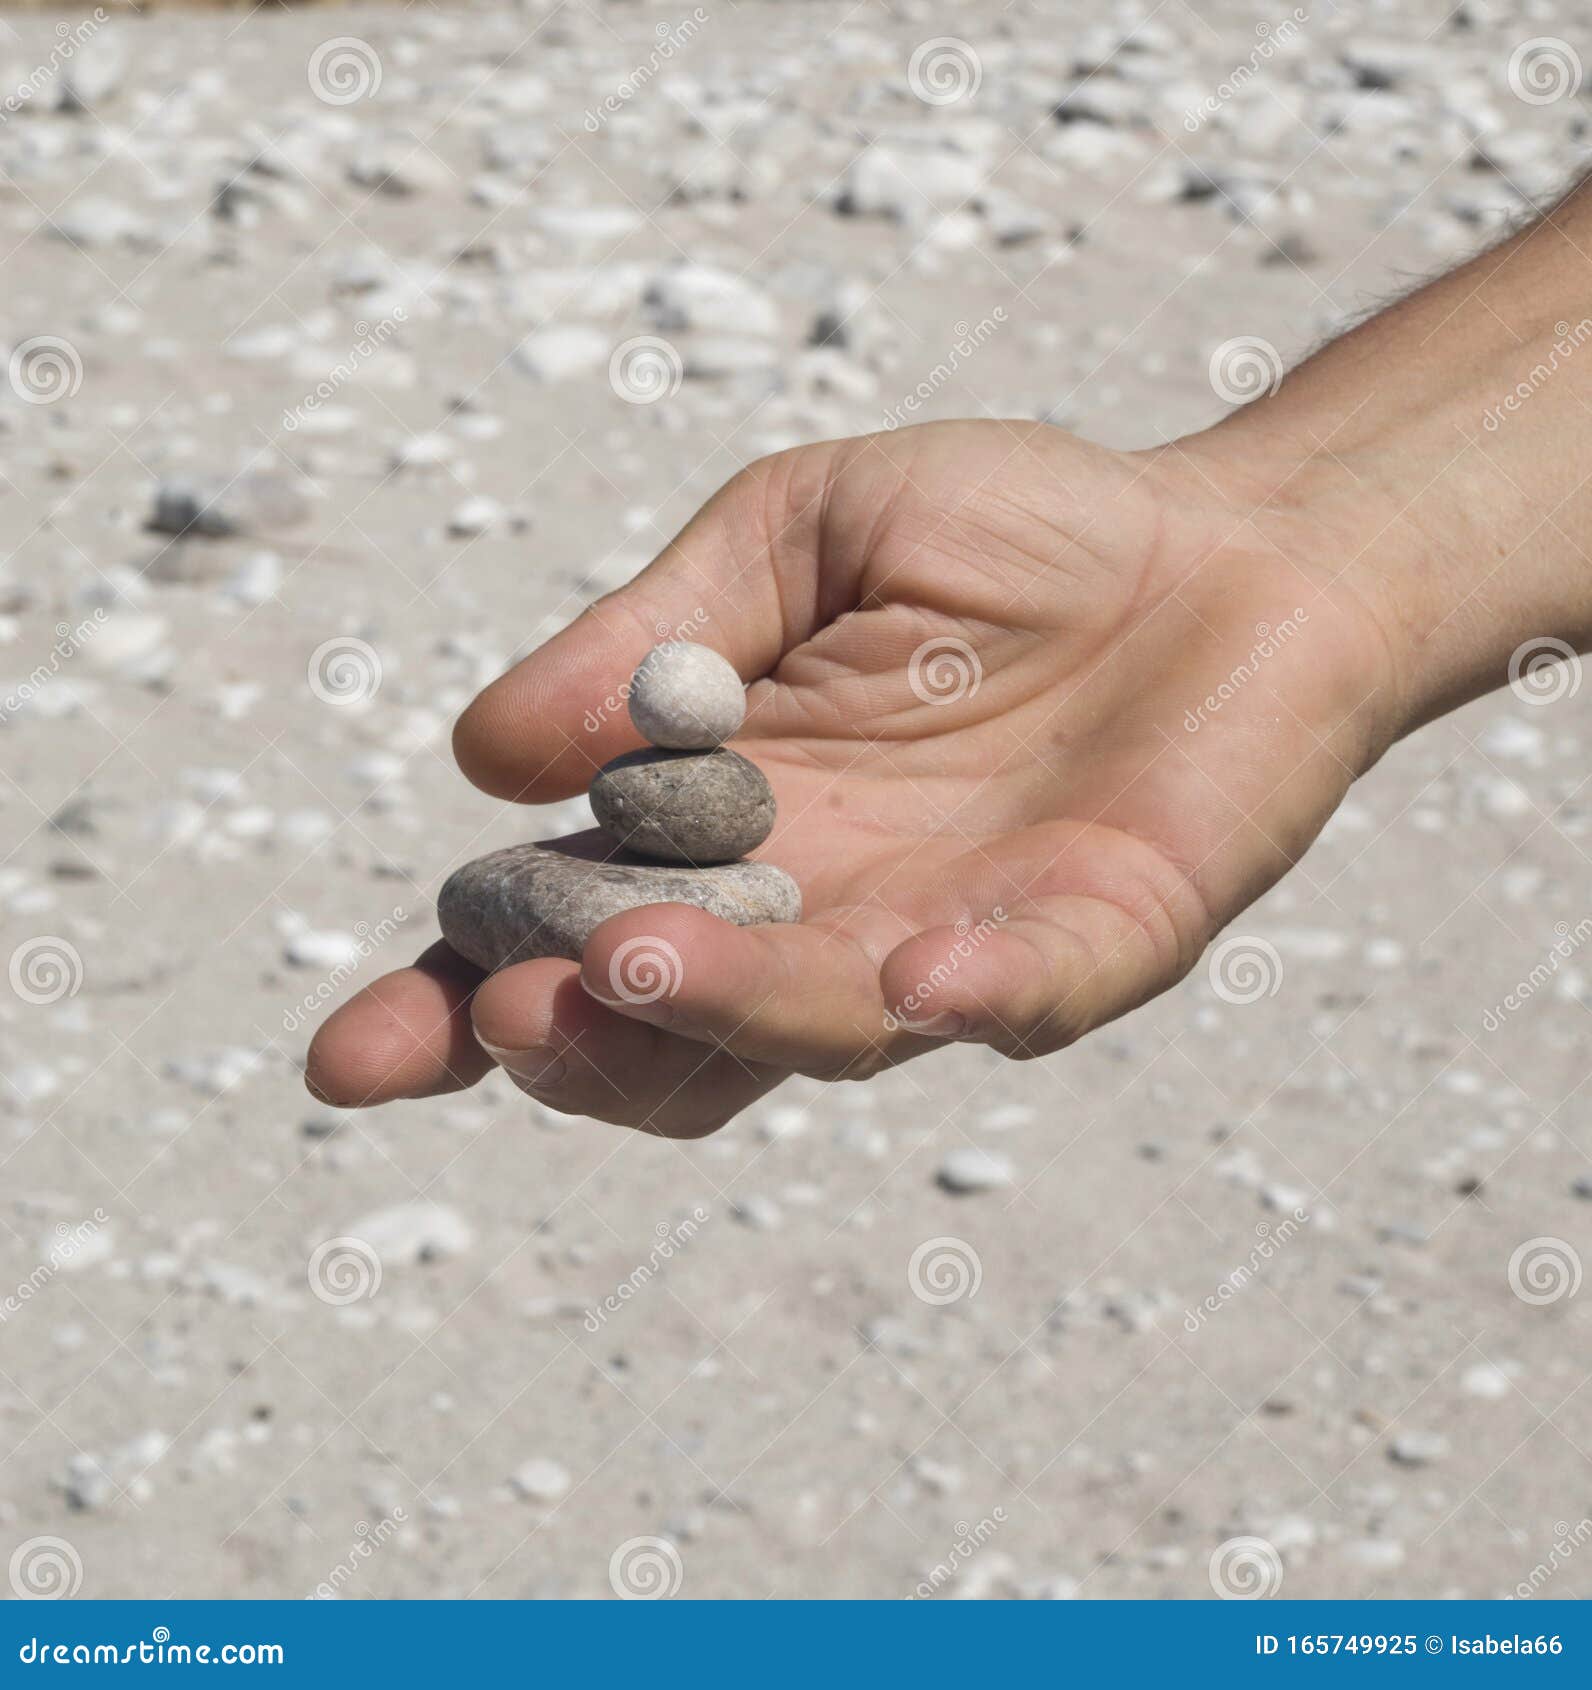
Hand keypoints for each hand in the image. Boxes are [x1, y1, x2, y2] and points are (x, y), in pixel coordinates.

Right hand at [306, 419, 1401, 1133]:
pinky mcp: (1108, 929)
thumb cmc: (1005, 538)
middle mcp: (829, 915)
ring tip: (637, 966)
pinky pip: (1038, 989)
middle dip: (579, 1042)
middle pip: (679, 1033)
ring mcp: (963, 940)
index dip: (459, 1007)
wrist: (1225, 545)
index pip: (572, 941)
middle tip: (504, 1013)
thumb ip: (653, 641)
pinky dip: (976, 994)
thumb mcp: (791, 535)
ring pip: (827, 1025)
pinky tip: (921, 972)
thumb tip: (484, 754)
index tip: (353, 1059)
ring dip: (732, 1009)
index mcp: (732, 833)